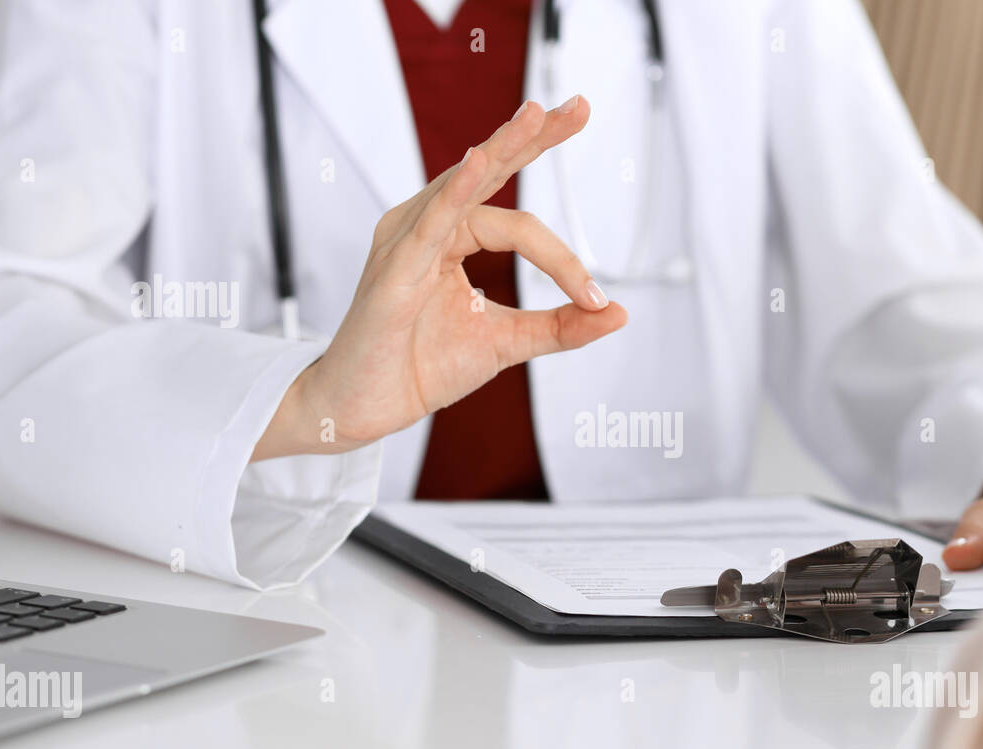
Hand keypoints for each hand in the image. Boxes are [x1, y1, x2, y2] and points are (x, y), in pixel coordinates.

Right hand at [252, 96, 626, 460]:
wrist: (363, 406)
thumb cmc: (419, 366)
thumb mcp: (506, 342)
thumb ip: (560, 326)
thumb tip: (619, 313)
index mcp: (450, 237)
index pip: (516, 220)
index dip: (563, 257)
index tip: (597, 296)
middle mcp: (426, 225)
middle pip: (488, 170)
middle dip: (534, 136)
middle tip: (579, 107)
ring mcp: (406, 241)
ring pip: (464, 186)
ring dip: (503, 148)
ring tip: (537, 114)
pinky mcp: (394, 269)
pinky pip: (431, 222)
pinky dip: (457, 191)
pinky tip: (480, 164)